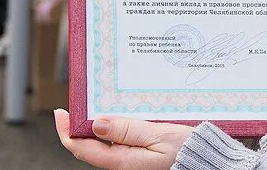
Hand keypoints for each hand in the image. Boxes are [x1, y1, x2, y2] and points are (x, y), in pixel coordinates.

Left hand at [54, 109, 192, 169]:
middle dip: (80, 126)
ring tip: (97, 105)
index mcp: (122, 161)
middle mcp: (122, 163)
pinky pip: (118, 142)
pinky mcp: (138, 155)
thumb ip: (127, 130)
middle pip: (89, 146)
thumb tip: (96, 124)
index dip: (66, 132)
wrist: (206, 160)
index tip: (61, 112)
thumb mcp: (157, 135)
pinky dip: (112, 128)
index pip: (82, 149)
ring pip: (103, 143)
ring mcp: (129, 160)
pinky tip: (119, 115)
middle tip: (78, 103)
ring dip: (97, 125)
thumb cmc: (187, 149)